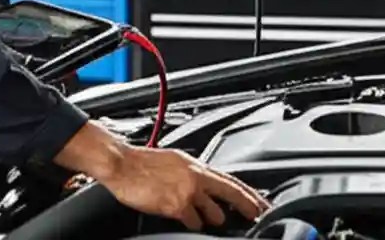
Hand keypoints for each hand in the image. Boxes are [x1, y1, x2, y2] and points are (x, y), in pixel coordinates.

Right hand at [98, 145, 268, 229]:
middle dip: (246, 208)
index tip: (262, 204)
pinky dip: (190, 223)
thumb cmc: (143, 162)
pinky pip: (194, 223)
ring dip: (209, 219)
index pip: (232, 181)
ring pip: (214, 214)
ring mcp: (188, 192)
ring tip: (198, 215)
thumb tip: (206, 183)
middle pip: (232, 195)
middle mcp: (196, 177)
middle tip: (254, 217)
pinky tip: (182, 218)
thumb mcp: (176, 161)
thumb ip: (194, 173)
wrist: (122, 164)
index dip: (250, 194)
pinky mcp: (177, 206)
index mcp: (197, 165)